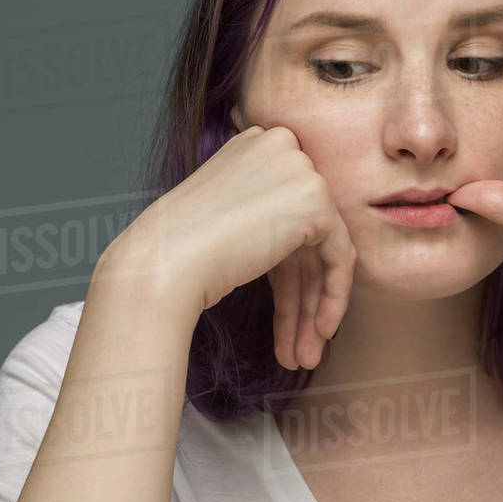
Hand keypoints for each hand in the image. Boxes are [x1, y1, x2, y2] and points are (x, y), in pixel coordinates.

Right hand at [106, 124, 355, 370]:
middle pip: (303, 234)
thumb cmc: (176, 249)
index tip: (282, 312)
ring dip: (312, 307)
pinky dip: (333, 296)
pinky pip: (339, 255)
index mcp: (254, 144)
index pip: (285, 211)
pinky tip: (320, 332)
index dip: (287, 269)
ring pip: (322, 249)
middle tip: (298, 344)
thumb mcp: (228, 219)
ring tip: (305, 357)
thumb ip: (266, 219)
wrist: (163, 260)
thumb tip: (302, 250)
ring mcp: (300, 170)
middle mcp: (280, 147)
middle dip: (301, 295)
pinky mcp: (316, 200)